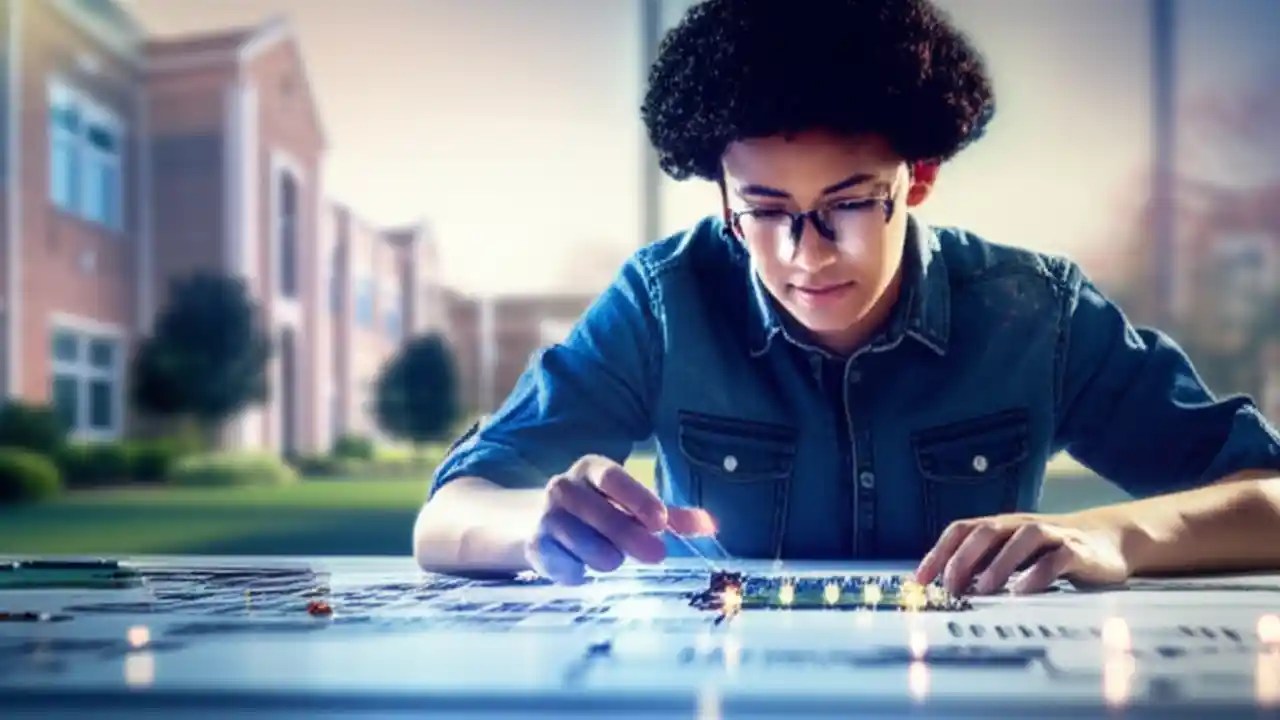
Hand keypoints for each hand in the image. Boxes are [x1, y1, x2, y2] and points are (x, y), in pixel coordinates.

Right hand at [526, 455, 715, 583]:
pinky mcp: (535, 545)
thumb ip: (672, 516)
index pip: (613, 478)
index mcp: (592, 469)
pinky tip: (582, 569)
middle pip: (599, 513)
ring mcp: (546, 516)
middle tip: (657, 555)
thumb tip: (711, 525)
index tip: (660, 520)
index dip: (637, 498)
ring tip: (612, 558)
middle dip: (629, 536)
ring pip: (581, 541)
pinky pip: (562, 564)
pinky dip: (577, 572)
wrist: (539, 522)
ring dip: (605, 556)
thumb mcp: (633, 506)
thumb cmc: (600, 510)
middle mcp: (564, 486)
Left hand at [914, 513, 1130, 595]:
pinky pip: (1055, 559)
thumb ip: (984, 564)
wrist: (1110, 539)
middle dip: (963, 558)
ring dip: (997, 564)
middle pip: (986, 531)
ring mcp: (1051, 535)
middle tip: (950, 587)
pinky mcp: (1077, 551)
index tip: (919, 580)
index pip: (961, 530)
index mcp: (1000, 525)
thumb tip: (946, 587)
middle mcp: (1020, 525)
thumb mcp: (1013, 552)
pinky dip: (1037, 574)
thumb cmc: (1051, 549)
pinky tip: (1022, 592)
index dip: (938, 552)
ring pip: (1020, 540)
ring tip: (981, 590)